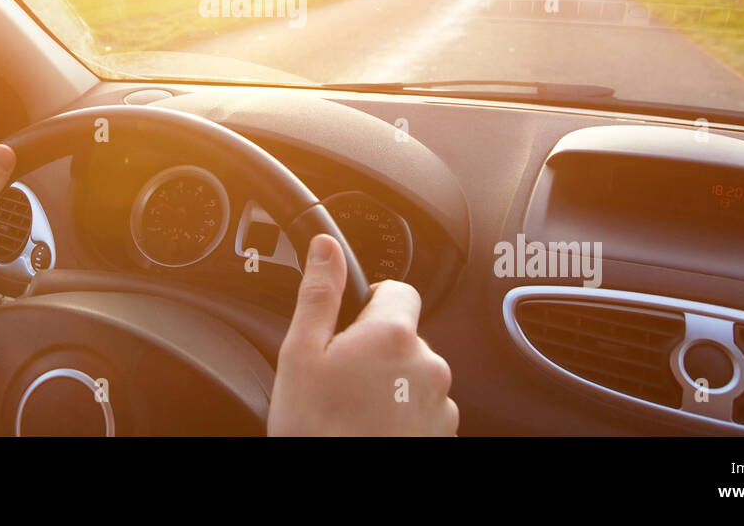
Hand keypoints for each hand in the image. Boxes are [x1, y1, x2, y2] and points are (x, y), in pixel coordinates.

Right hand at [267, 233, 457, 435]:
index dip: (371, 304)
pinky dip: (403, 414)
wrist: (338, 496)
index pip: (400, 290)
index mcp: (392, 334)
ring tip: (354, 409)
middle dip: (377, 349)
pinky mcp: (443, 434)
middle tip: (341, 377)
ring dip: (392, 383)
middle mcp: (428, 364)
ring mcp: (440, 403)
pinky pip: (424, 408)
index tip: (350, 326)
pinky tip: (372, 428)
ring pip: (415, 374)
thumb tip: (326, 248)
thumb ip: (320, 294)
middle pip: (406, 335)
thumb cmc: (314, 429)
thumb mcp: (300, 354)